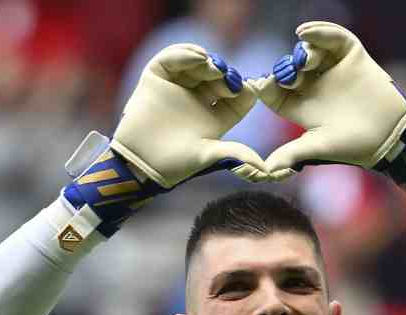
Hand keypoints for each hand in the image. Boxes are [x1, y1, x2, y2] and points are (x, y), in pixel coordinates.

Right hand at [112, 44, 267, 187]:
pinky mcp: (155, 80)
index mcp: (216, 118)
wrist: (140, 164)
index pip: (238, 97)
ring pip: (197, 64)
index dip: (246, 89)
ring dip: (207, 61)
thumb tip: (265, 169)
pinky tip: (196, 57)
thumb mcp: (210, 156)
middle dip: (226, 74)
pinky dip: (184, 53)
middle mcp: (199, 101)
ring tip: (214, 66)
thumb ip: (237, 155)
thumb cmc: (175, 165)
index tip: (250, 87)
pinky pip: (170, 59)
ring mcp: (178, 88)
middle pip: (219, 77)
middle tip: (228, 76)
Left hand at [251, 22, 405, 177]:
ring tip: (302, 60)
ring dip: (302, 53)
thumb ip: (292, 153)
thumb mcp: (318, 146)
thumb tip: (266, 170)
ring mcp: (333, 71)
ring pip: (309, 52)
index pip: (275, 92)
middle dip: (285, 70)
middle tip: (287, 74)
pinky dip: (320, 31)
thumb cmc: (354, 146)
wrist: (390, 135)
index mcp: (303, 108)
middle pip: (290, 70)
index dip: (266, 87)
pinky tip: (304, 32)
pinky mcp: (352, 57)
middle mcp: (315, 87)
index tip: (258, 84)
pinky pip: (334, 38)